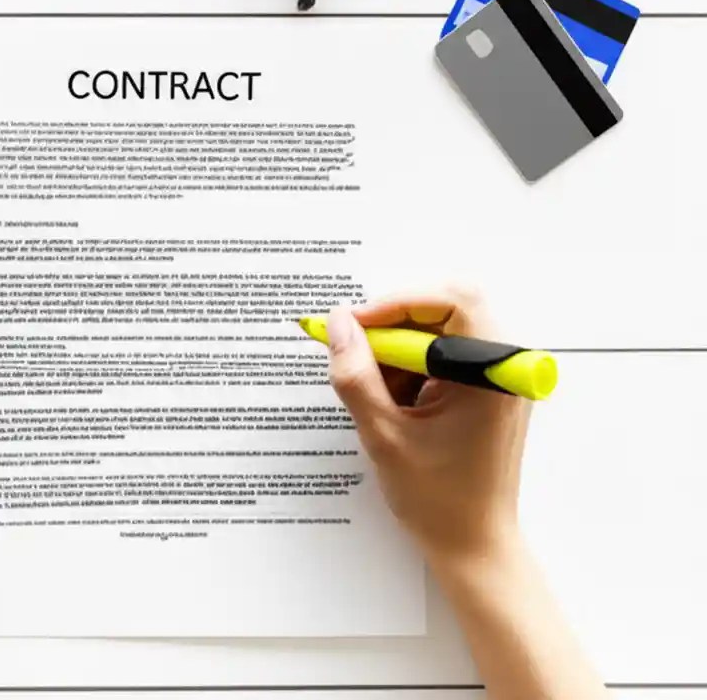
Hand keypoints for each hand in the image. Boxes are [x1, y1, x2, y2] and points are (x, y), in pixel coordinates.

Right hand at [323, 287, 529, 566]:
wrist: (473, 545)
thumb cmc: (438, 500)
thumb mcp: (383, 434)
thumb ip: (356, 375)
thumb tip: (339, 325)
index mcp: (492, 374)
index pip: (452, 300)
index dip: (396, 302)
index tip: (354, 324)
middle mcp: (505, 368)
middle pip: (448, 309)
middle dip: (395, 326)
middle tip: (357, 351)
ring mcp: (500, 380)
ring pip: (443, 332)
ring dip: (401, 352)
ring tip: (380, 396)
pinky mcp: (488, 392)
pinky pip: (447, 357)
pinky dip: (412, 371)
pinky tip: (396, 407)